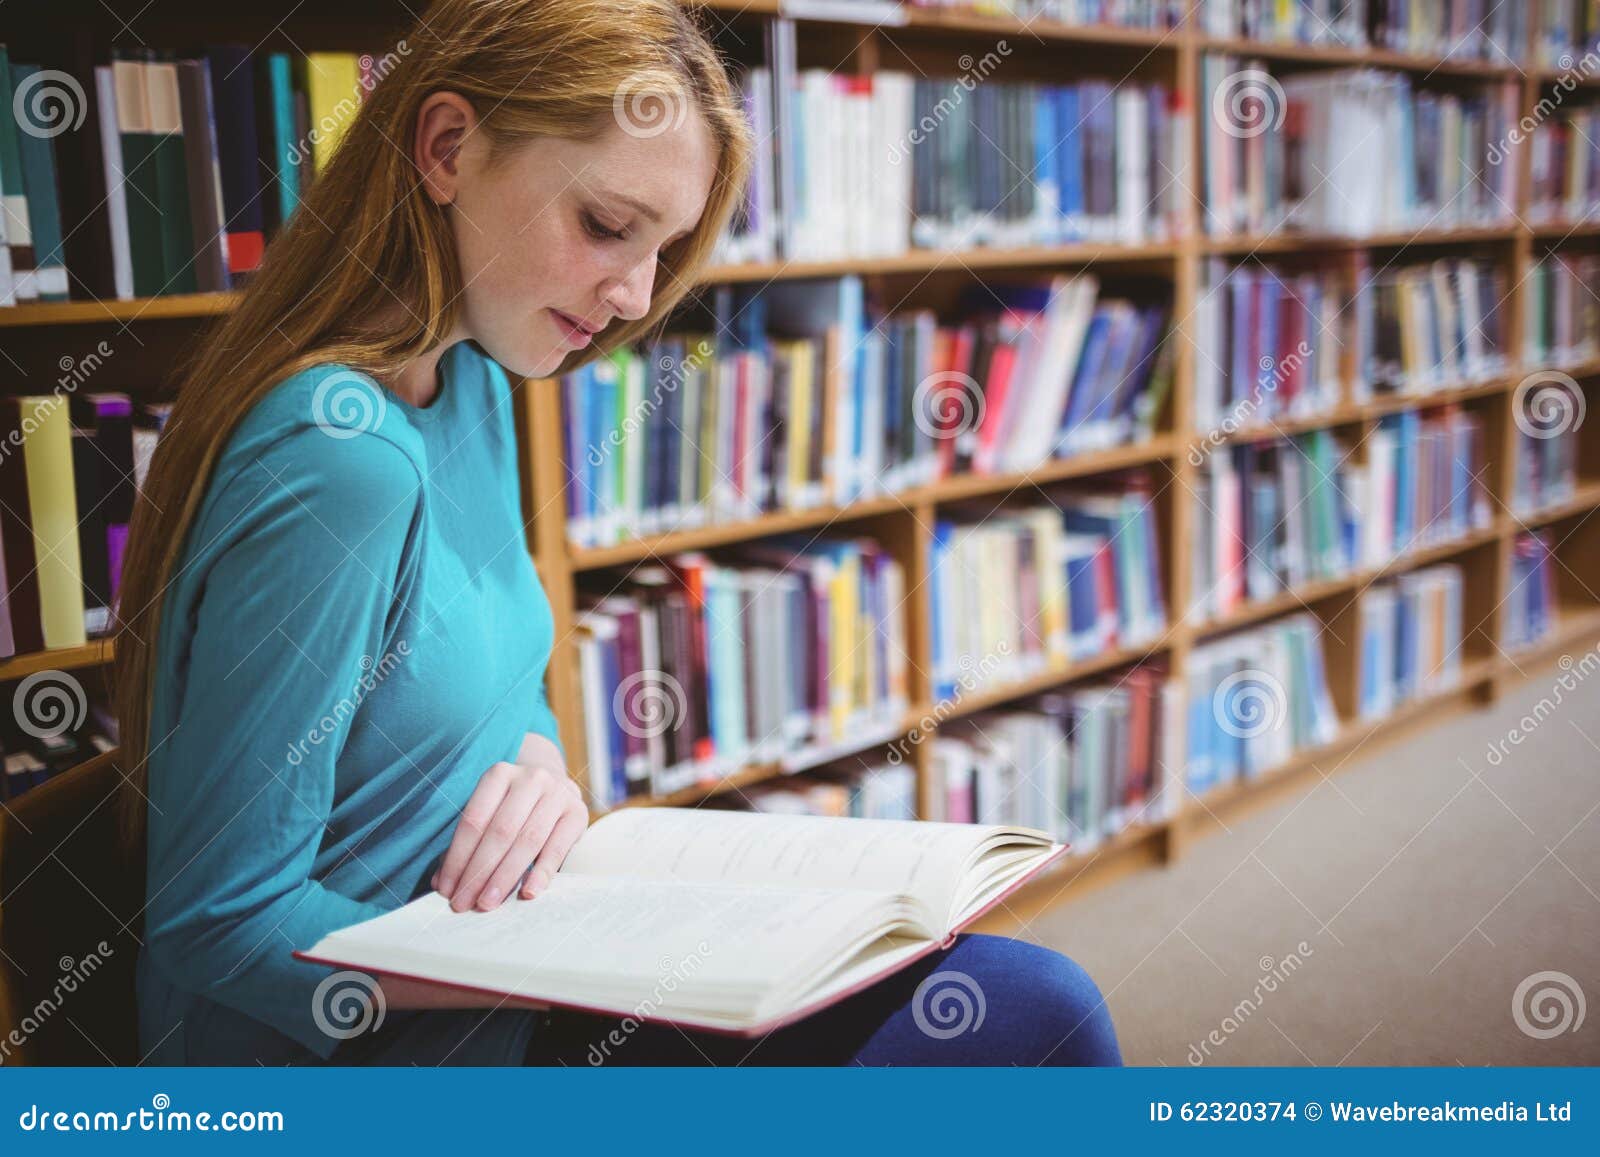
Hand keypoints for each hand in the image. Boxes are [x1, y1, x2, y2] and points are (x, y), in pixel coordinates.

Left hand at [432, 750, 587, 911]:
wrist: (556, 788)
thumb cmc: (513, 808)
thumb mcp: (490, 813)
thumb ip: (468, 845)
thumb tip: (442, 884)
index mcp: (499, 774)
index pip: (473, 821)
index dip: (458, 858)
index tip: (448, 889)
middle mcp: (530, 778)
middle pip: (500, 832)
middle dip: (479, 872)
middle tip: (464, 903)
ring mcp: (558, 793)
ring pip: (528, 841)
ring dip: (505, 876)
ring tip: (488, 903)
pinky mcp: (578, 812)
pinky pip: (558, 847)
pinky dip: (542, 872)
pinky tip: (528, 892)